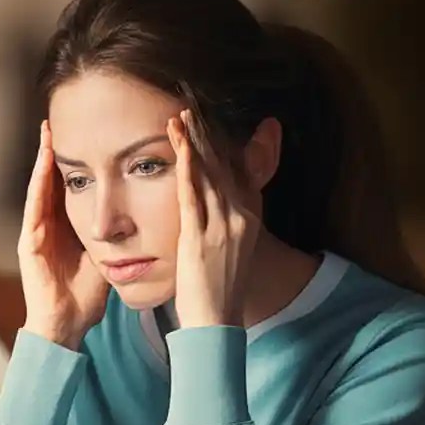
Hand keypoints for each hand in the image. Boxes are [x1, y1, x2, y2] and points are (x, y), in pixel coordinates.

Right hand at [19, 121, 108, 349]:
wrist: (66, 326)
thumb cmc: (86, 297)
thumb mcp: (107, 256)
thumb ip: (119, 236)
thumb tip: (147, 217)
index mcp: (66, 229)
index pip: (71, 187)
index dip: (76, 161)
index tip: (86, 133)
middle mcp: (47, 226)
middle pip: (52, 180)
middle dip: (53, 151)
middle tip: (56, 120)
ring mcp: (34, 233)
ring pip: (39, 187)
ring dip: (42, 159)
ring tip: (47, 131)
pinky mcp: (27, 242)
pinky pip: (34, 206)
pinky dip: (37, 182)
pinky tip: (43, 162)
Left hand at [167, 110, 260, 328]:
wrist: (217, 322)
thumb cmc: (215, 289)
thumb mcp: (226, 249)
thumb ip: (221, 222)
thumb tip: (208, 206)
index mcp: (247, 219)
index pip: (236, 170)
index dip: (221, 143)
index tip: (207, 117)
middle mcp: (240, 218)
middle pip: (223, 165)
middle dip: (206, 134)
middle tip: (192, 103)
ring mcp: (223, 227)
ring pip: (209, 174)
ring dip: (194, 143)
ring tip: (182, 115)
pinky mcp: (201, 238)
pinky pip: (192, 196)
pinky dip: (185, 169)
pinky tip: (177, 149)